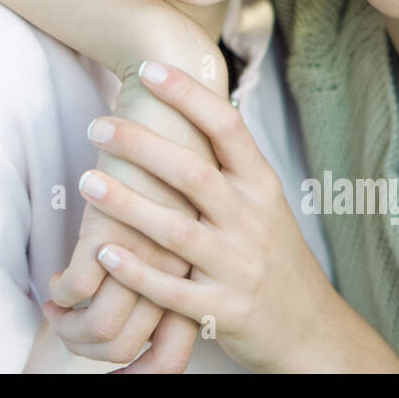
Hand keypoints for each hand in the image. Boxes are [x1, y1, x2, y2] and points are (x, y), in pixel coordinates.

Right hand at [42, 199, 199, 370]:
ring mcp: (140, 258)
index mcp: (186, 287)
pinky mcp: (109, 234)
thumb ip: (160, 285)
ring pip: (97, 326)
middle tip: (65, 326)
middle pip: (122, 347)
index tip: (111, 376)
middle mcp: (168, 278)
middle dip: (83, 347)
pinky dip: (60, 293)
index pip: (169, 359)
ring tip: (56, 309)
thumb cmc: (156, 191)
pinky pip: (77, 289)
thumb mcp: (170, 245)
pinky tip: (57, 279)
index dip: (137, 377)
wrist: (154, 132)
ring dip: (66, 326)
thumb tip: (127, 328)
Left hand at [77, 60, 398, 372]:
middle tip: (98, 124)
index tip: (147, 68)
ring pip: (178, 232)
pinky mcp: (223, 312)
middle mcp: (252, 221)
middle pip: (194, 174)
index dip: (188, 95)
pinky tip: (103, 253)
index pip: (227, 127)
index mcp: (261, 185)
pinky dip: (137, 272)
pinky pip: (173, 292)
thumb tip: (187, 98)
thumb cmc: (272, 253)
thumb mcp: (262, 201)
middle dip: (143, 146)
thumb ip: (227, 162)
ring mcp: (239, 267)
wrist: (311, 329)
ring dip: (128, 206)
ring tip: (88, 181)